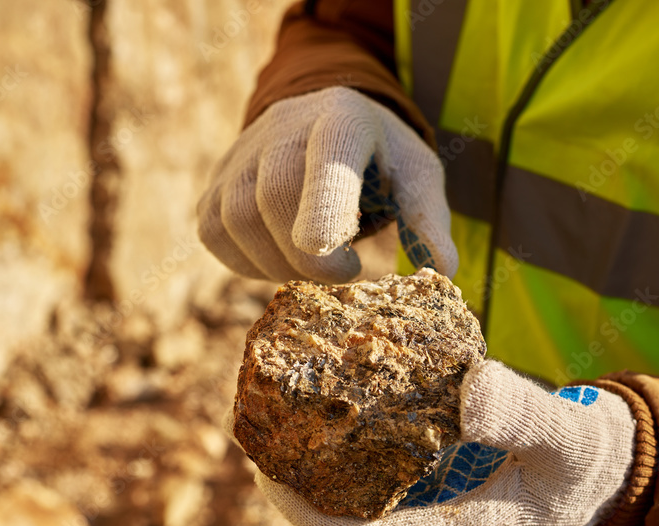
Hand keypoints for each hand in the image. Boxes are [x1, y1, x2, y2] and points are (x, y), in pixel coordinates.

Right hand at [196, 86, 457, 282]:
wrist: (320, 125)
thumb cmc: (379, 159)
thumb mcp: (416, 176)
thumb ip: (428, 219)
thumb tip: (445, 270)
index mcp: (344, 119)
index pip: (327, 159)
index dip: (322, 204)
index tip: (325, 247)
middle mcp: (283, 127)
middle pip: (275, 197)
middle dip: (310, 258)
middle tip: (345, 273)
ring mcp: (240, 153)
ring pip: (237, 220)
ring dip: (279, 264)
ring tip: (315, 266)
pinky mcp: (214, 183)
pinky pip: (215, 234)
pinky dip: (248, 262)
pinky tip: (281, 256)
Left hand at [242, 360, 636, 525]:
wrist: (604, 458)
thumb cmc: (585, 460)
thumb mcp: (565, 439)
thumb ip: (523, 416)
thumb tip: (466, 388)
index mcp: (457, 523)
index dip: (316, 519)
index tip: (270, 483)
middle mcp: (433, 506)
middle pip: (348, 505)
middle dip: (296, 476)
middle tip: (255, 426)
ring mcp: (433, 480)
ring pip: (359, 473)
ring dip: (318, 443)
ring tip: (278, 397)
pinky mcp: (438, 450)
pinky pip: (384, 439)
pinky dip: (356, 412)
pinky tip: (338, 372)